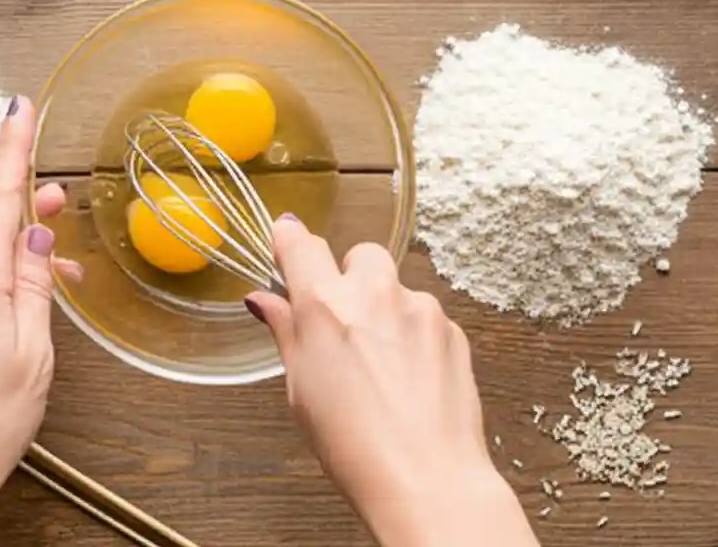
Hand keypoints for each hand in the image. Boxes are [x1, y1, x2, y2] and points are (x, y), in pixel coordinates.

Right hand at [245, 216, 537, 546]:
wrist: (427, 477)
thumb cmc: (355, 445)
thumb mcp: (301, 389)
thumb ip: (286, 332)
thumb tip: (265, 302)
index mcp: (325, 305)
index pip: (300, 245)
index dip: (289, 240)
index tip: (286, 241)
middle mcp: (374, 294)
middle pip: (358, 255)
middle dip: (348, 277)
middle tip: (341, 322)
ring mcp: (420, 309)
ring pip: (396, 288)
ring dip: (385, 310)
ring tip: (379, 366)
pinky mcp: (452, 329)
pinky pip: (425, 317)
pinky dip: (414, 335)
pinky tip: (407, 379)